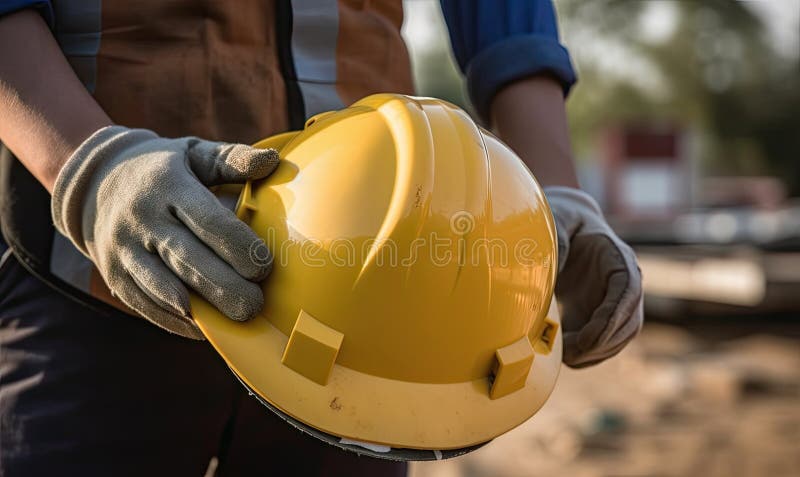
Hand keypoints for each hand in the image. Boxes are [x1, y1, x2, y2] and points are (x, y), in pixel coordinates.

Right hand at [51, 126, 278, 338]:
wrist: (96, 181)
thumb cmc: (165, 169)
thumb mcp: (195, 153)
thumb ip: (233, 159)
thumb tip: (271, 162)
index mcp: (168, 185)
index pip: (206, 219)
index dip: (236, 245)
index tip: (264, 266)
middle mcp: (142, 218)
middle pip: (186, 257)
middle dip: (224, 284)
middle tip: (256, 304)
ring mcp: (124, 249)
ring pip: (163, 285)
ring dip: (200, 308)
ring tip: (236, 321)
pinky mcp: (114, 274)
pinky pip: (144, 303)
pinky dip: (174, 321)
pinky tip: (204, 330)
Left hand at [545, 186, 642, 366]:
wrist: (567, 225)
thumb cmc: (563, 219)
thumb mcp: (558, 218)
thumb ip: (556, 236)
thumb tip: (552, 269)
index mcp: (619, 259)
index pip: (627, 291)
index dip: (611, 318)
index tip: (588, 338)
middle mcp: (625, 284)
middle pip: (629, 322)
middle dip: (602, 343)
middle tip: (569, 355)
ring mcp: (615, 303)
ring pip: (619, 338)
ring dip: (594, 353)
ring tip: (562, 356)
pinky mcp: (601, 316)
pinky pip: (602, 343)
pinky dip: (586, 355)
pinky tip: (562, 354)